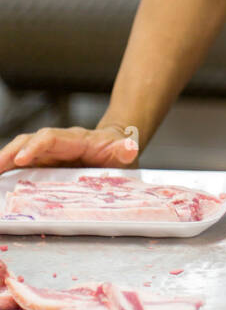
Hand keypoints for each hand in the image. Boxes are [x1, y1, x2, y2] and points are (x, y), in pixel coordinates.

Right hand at [0, 123, 138, 175]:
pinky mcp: (42, 164)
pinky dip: (7, 171)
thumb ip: (125, 149)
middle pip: (27, 142)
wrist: (116, 147)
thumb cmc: (118, 151)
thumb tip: (129, 147)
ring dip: (2, 162)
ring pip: (19, 151)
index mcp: (75, 140)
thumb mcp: (124, 151)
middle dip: (8, 153)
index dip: (35, 146)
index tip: (21, 158)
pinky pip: (21, 165)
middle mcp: (57, 144)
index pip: (51, 138)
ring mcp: (47, 154)